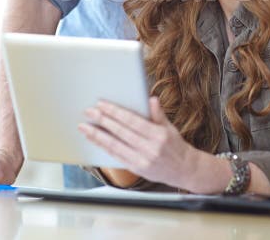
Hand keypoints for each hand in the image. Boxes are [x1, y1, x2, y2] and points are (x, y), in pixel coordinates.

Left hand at [79, 97, 221, 192]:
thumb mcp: (170, 127)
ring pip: (115, 145)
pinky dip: (105, 147)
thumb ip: (158, 114)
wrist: (184, 170)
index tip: (101, 104)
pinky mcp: (137, 169)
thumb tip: (151, 99)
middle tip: (88, 112)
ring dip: (97, 136)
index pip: (132, 121)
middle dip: (102, 121)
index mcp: (158, 135)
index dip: (115, 112)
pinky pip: (117, 156)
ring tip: (84, 127)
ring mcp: (142, 160)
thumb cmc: (176, 146)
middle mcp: (149, 148)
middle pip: (121, 132)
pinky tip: (95, 140)